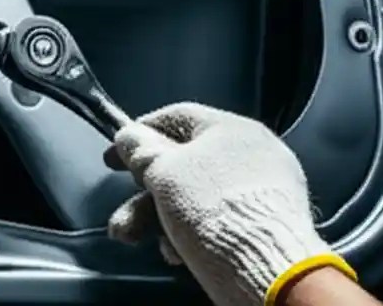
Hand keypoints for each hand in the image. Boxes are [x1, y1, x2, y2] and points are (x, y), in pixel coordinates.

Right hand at [105, 103, 357, 305]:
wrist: (267, 265)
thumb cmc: (212, 208)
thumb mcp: (163, 172)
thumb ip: (141, 151)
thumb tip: (129, 136)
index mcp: (232, 128)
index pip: (177, 117)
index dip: (139, 134)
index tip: (115, 155)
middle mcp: (253, 153)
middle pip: (183, 164)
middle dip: (144, 193)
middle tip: (123, 213)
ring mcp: (264, 190)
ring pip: (197, 197)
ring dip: (160, 218)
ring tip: (136, 238)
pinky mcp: (267, 225)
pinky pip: (219, 220)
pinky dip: (192, 232)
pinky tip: (176, 252)